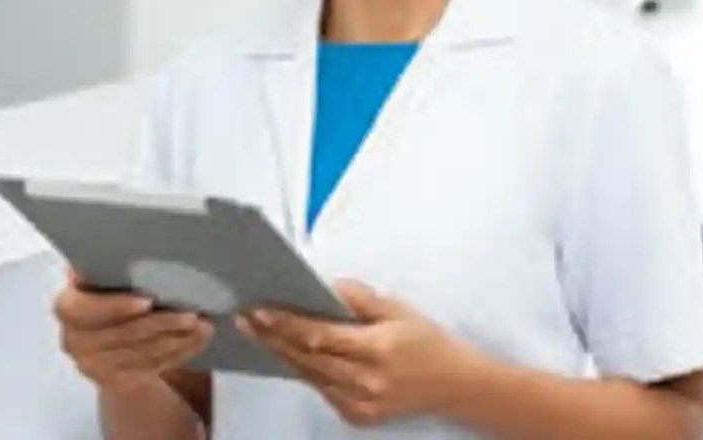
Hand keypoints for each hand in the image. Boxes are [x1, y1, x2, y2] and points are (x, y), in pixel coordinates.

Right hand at [53, 269, 214, 392]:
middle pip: (120, 334)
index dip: (113, 307)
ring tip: (202, 325)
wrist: (106, 341)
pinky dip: (179, 352)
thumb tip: (133, 244)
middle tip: (191, 314)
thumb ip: (108, 268)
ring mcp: (94, 365)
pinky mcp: (117, 381)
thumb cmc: (108, 296)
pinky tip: (196, 338)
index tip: (146, 301)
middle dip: (159, 323)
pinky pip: (151, 367)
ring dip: (175, 339)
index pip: (81, 309)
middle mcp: (74, 340)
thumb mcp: (101, 279)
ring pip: (140, 353)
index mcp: (67, 307)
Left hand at [236, 280, 481, 427]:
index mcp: (376, 348)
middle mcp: (365, 380)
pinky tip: (286, 354)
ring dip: (280, 353)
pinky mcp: (358, 416)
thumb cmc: (428, 342)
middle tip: (244, 319)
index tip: (258, 311)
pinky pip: (321, 390)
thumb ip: (361, 299)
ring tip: (256, 333)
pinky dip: (304, 370)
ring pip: (309, 375)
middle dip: (272, 336)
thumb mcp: (399, 310)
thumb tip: (326, 286)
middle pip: (306, 357)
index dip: (285, 323)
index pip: (319, 334)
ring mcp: (360, 403)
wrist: (458, 388)